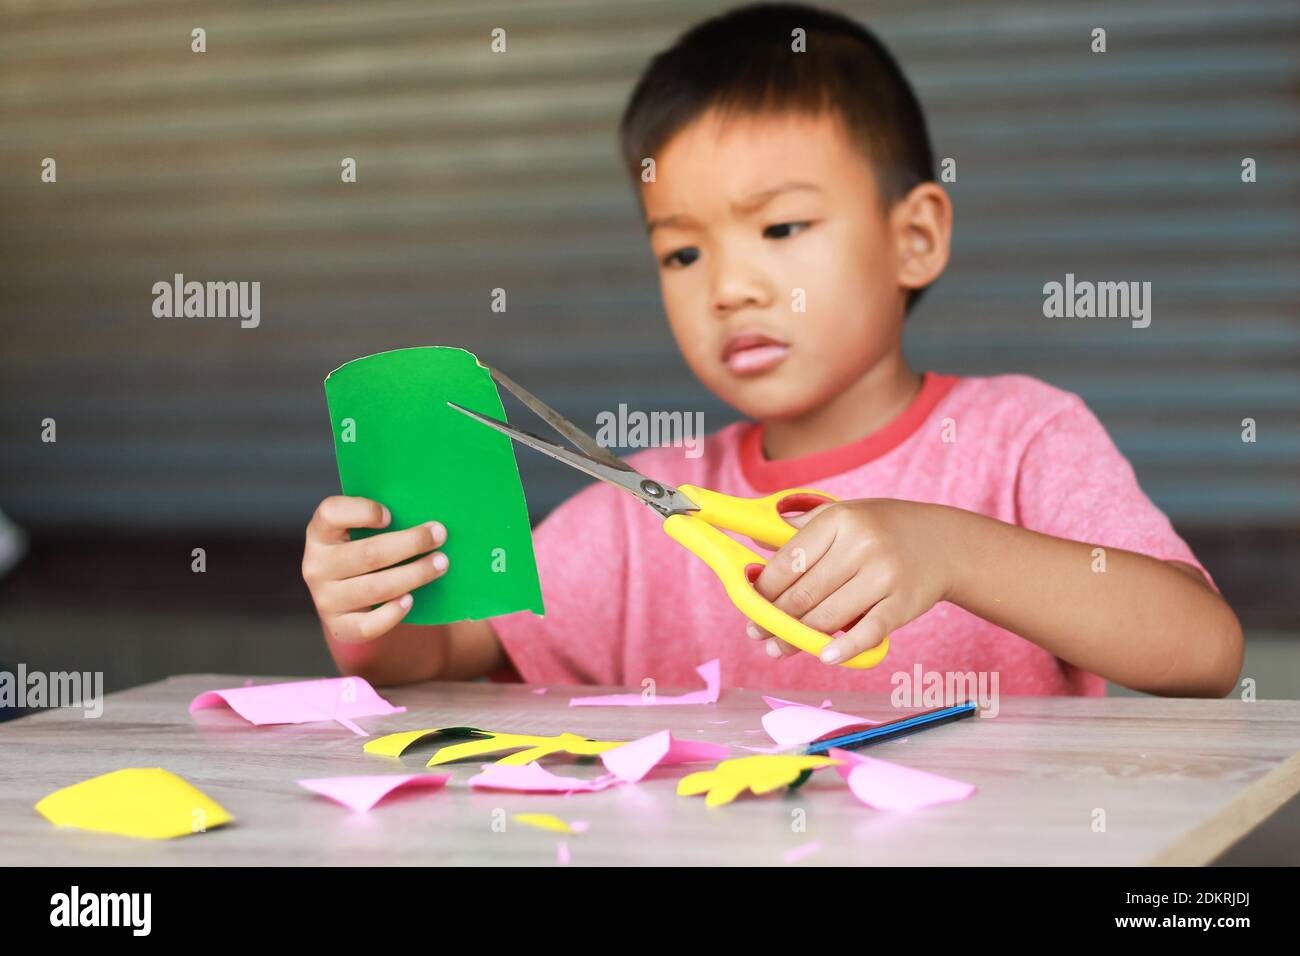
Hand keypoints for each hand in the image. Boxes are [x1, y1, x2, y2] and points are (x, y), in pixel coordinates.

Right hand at [302, 496, 449, 642]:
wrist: (353, 600)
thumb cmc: (365, 553)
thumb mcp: (361, 532)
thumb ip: (384, 520)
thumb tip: (426, 519)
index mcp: (320, 532)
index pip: (331, 513)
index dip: (362, 511)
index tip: (391, 514)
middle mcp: (317, 565)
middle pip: (368, 553)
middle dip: (410, 543)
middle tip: (440, 535)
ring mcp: (326, 598)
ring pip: (375, 588)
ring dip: (414, 575)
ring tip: (440, 564)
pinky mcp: (340, 626)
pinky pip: (368, 624)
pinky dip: (392, 613)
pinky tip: (411, 599)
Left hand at [746, 498, 956, 663]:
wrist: (946, 543)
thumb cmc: (885, 529)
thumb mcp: (845, 515)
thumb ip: (804, 531)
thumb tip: (758, 551)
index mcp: (841, 519)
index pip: (788, 561)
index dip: (763, 587)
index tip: (749, 602)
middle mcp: (862, 545)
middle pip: (803, 593)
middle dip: (773, 618)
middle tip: (757, 631)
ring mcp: (884, 576)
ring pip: (827, 617)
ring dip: (796, 638)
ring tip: (777, 648)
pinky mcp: (903, 605)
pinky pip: (866, 633)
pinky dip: (843, 648)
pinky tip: (824, 655)